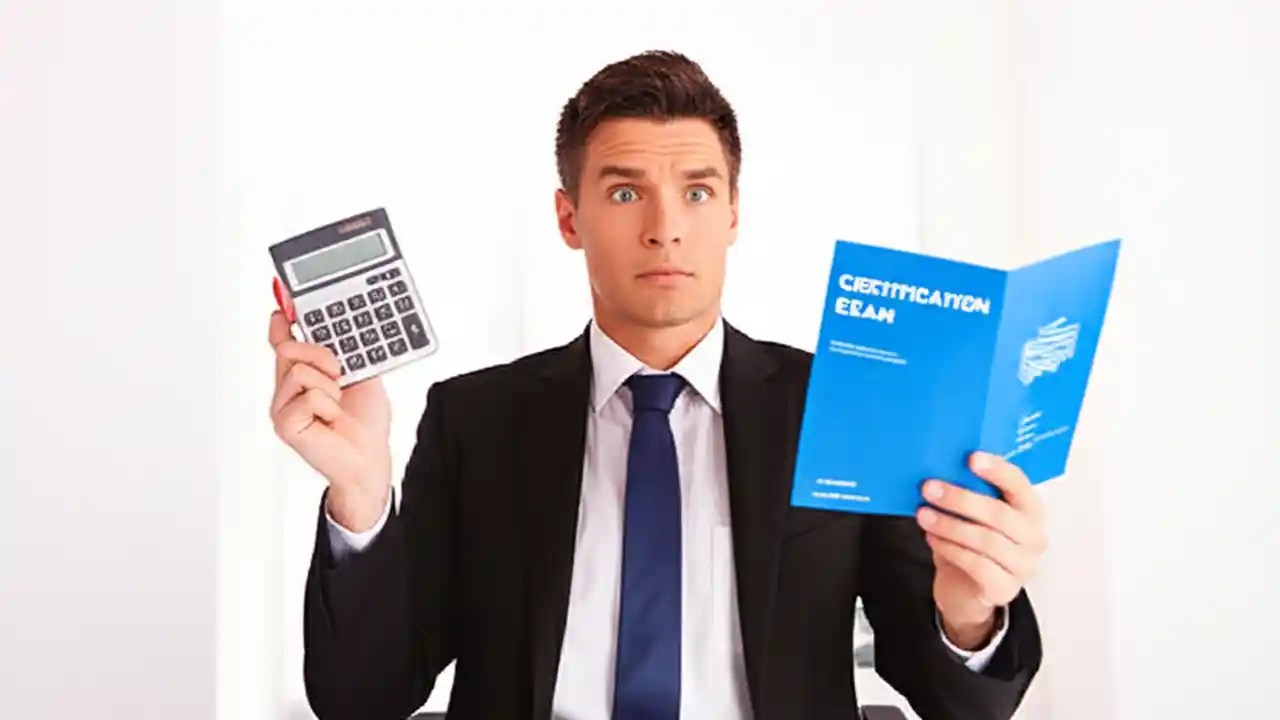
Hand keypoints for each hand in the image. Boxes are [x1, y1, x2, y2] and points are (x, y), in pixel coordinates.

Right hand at [268, 310, 392, 530]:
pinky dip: (327, 406)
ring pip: (299, 370)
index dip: (284, 317)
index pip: (284, 339)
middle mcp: (288, 387)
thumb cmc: (365, 422)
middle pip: (289, 347)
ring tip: (336, 406)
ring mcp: (282, 405)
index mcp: (305, 372)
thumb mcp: (360, 374)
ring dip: (329, 387)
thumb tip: (335, 323)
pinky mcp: (283, 422)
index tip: (283, 296)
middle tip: (339, 374)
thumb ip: (344, 350)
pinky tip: (328, 420)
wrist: (370, 458)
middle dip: (321, 354)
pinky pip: (307, 395)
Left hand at [916, 451, 1047, 649]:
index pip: (1019, 484)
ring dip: (950, 524)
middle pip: (1000, 513)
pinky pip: (977, 565)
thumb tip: (941, 468)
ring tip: (923, 515)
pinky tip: (932, 538)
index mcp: (1030, 510)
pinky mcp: (1004, 588)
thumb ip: (968, 493)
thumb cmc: (971, 546)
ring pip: (986, 540)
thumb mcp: (972, 516)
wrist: (967, 592)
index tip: (971, 458)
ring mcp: (1023, 565)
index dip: (997, 470)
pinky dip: (950, 549)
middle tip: (929, 488)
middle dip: (960, 499)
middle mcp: (1033, 537)